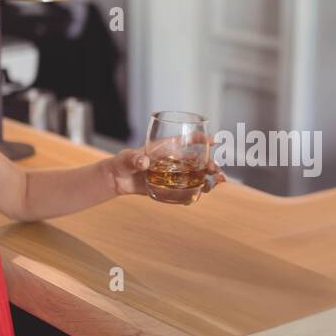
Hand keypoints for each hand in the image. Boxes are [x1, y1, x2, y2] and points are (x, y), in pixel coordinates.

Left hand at [101, 147, 226, 197]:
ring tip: (210, 186)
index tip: (215, 141)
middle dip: (210, 165)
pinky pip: (185, 190)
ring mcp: (173, 174)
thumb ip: (135, 159)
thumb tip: (144, 162)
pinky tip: (195, 198)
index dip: (201, 138)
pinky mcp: (170, 186)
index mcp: (167, 147)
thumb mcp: (128, 158)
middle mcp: (173, 159)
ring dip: (206, 180)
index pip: (187, 139)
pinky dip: (192, 194)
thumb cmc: (123, 162)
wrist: (119, 179)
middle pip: (198, 160)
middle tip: (217, 173)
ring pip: (195, 175)